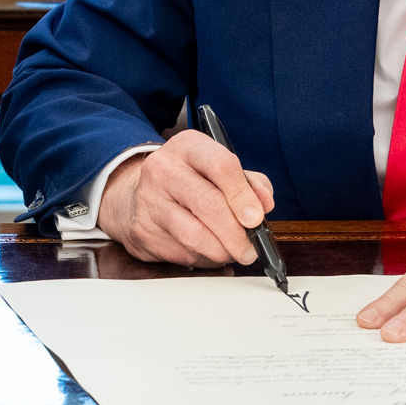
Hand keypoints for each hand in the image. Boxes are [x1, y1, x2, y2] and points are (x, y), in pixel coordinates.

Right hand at [96, 134, 276, 268]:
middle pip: (208, 204)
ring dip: (222, 251)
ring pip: (194, 235)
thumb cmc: (190, 183)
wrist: (141, 196)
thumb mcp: (218, 170)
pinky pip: (182, 253)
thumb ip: (249, 183)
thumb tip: (264, 204)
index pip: (221, 165)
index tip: (256, 217)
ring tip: (232, 252)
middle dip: (236, 233)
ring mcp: (149, 200)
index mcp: (188, 146)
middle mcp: (163, 168)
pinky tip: (207, 251)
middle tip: (250, 249)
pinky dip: (203, 258)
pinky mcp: (142, 230)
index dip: (243, 195)